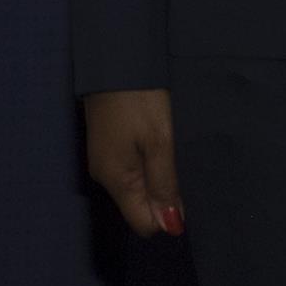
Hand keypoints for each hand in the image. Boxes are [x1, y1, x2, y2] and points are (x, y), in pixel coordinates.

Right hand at [83, 87, 183, 236]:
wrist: (114, 59)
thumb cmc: (140, 101)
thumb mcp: (160, 142)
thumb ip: (164, 185)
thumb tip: (170, 227)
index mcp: (116, 180)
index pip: (142, 223)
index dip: (166, 215)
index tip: (183, 190)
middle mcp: (104, 176)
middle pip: (138, 205)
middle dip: (162, 195)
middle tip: (180, 165)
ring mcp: (102, 159)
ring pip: (135, 186)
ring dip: (155, 177)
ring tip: (171, 152)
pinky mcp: (105, 143)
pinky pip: (129, 168)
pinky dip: (146, 163)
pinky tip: (156, 142)